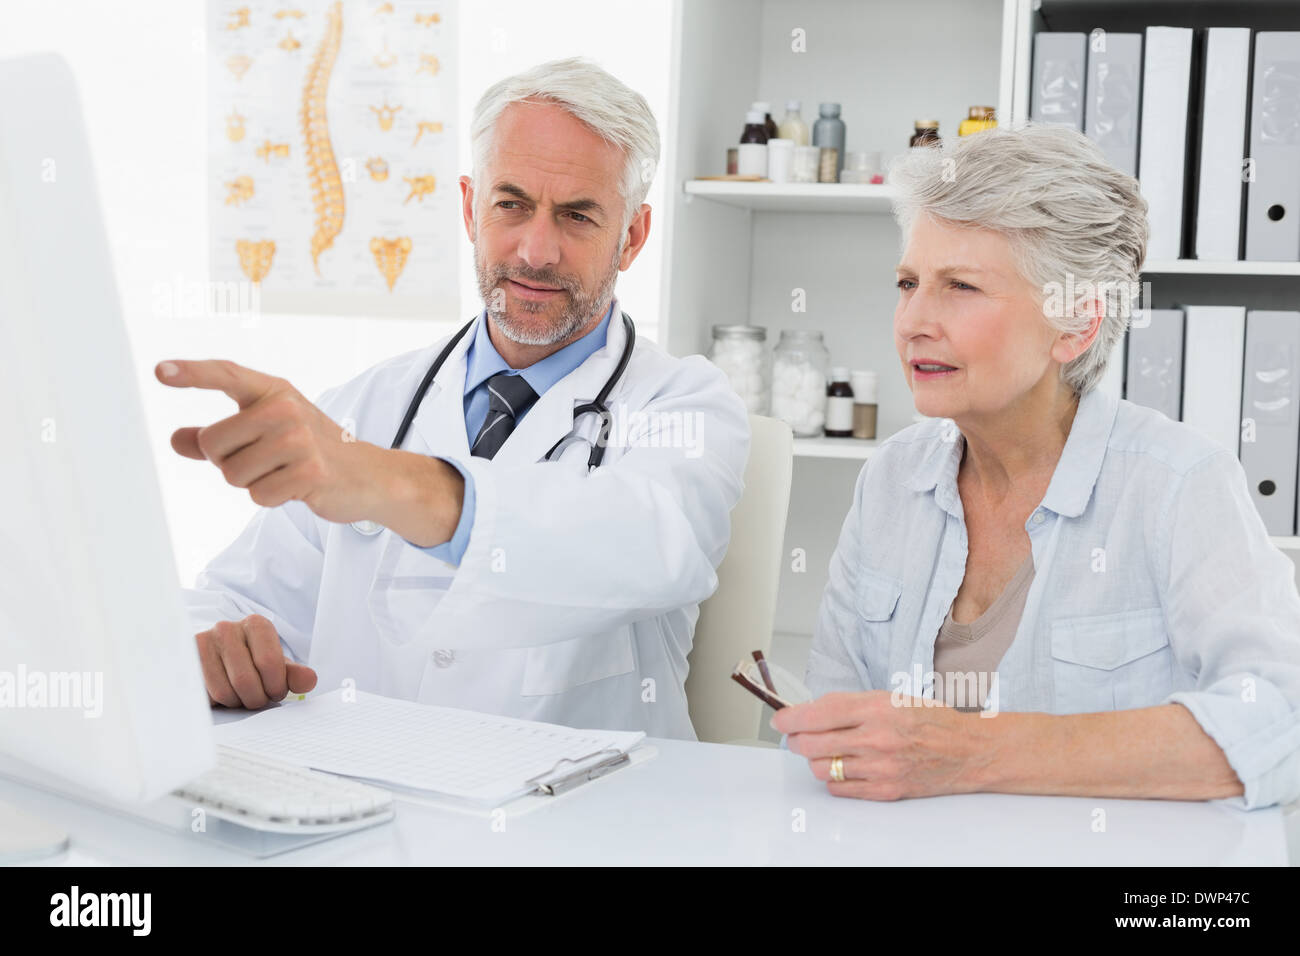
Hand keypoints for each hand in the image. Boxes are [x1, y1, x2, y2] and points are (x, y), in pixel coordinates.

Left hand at [156, 359, 377, 523]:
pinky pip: (259, 494)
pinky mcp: (309, 472)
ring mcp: (299, 440)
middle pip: (212, 443)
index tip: (160, 371)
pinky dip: (272, 497)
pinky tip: (297, 487)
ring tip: (283, 472)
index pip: (227, 375)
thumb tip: (177, 439)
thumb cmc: (312, 450)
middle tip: (265, 460)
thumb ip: (221, 437)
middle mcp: (286, 409)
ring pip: (232, 473)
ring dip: (252, 482)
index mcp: (275, 392)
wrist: (369, 475)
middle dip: (227, 461)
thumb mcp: (267, 434)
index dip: (192, 373)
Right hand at [196, 614, 316, 708]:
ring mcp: (202, 643)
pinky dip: (217, 702)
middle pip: (246, 680)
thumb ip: (294, 675)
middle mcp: (227, 628)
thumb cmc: (252, 664)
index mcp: (256, 625)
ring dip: (236, 702)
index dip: (275, 686)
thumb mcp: (277, 668)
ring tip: (239, 695)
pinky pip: (204, 694)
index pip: (269, 662)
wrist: (217, 660)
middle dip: (256, 698)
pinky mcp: (185, 662)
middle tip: (257, 698)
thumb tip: (309, 680)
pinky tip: (222, 694)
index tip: (275, 692)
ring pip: (224, 691)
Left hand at [771, 691, 987, 799]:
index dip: (790, 717)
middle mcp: (876, 738)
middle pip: (810, 743)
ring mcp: (880, 767)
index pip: (816, 714)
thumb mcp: (890, 697)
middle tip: (797, 735)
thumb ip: (850, 705)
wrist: (968, 750)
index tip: (780, 719)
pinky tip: (844, 767)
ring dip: (815, 759)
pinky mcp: (885, 790)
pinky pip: (839, 789)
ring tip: (826, 750)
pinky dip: (834, 778)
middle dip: (796, 739)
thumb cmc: (931, 720)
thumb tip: (810, 713)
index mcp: (876, 708)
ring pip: (820, 768)